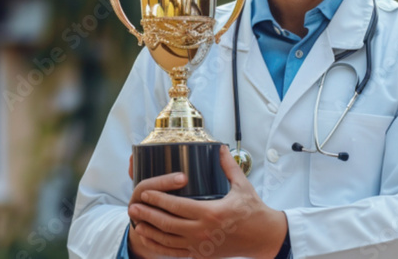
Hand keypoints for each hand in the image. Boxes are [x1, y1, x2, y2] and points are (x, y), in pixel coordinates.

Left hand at [128, 145, 287, 257]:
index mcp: (211, 213)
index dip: (158, 199)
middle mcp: (202, 231)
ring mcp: (201, 245)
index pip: (177, 206)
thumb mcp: (242, 186)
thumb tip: (220, 148)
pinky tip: (151, 240)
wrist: (263, 238)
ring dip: (151, 231)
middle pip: (168, 224)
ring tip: (137, 223)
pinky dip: (161, 247)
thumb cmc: (253, 211)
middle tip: (134, 206)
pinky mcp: (202, 254)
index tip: (145, 192)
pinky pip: (176, 252)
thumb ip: (228, 166)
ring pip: (168, 240)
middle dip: (148, 214)